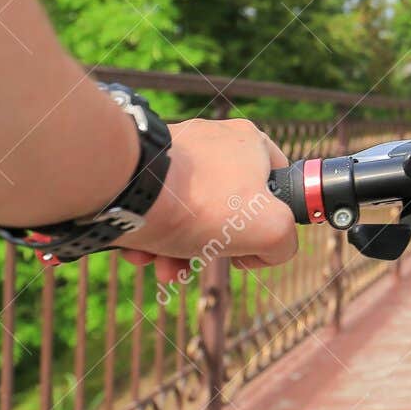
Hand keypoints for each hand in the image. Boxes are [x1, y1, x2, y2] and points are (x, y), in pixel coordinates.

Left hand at [113, 118, 297, 284]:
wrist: (125, 190)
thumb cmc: (201, 204)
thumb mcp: (271, 229)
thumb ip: (286, 242)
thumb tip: (269, 250)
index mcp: (250, 143)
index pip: (278, 180)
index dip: (273, 218)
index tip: (252, 242)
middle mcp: (212, 140)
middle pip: (227, 205)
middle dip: (214, 246)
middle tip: (201, 263)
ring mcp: (173, 154)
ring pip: (188, 212)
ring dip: (179, 250)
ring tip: (164, 269)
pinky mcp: (138, 168)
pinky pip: (154, 208)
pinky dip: (151, 236)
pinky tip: (142, 253)